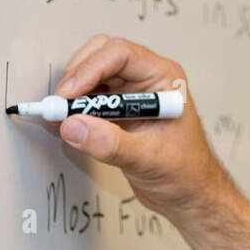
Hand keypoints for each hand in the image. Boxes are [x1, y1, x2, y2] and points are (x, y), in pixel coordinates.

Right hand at [48, 34, 222, 221]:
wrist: (189, 194)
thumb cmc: (185, 172)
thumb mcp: (148, 159)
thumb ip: (111, 143)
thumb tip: (74, 126)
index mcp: (163, 78)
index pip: (121, 54)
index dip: (89, 69)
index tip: (69, 95)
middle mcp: (146, 80)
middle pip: (101, 56)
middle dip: (76, 78)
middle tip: (60, 107)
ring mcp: (130, 94)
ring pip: (91, 75)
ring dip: (72, 94)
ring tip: (61, 118)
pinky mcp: (117, 111)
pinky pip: (89, 98)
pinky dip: (74, 108)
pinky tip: (68, 126)